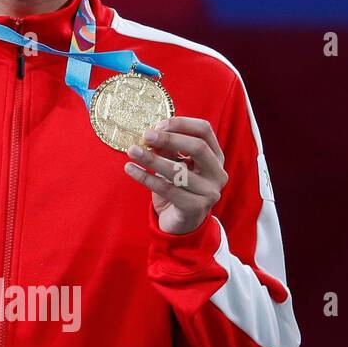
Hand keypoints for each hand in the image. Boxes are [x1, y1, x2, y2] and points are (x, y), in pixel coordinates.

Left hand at [123, 116, 228, 235]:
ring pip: (179, 170)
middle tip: (145, 135)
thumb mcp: (175, 164)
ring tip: (132, 151)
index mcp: (215, 157)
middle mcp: (217, 173)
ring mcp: (209, 192)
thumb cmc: (178, 187)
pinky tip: (129, 168)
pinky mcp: (195, 208)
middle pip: (198, 147)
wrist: (181, 222)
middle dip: (169, 138)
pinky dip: (145, 177)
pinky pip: (166, 189)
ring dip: (152, 158)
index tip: (157, 124)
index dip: (181, 124)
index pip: (204, 131)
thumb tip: (151, 134)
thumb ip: (167, 149)